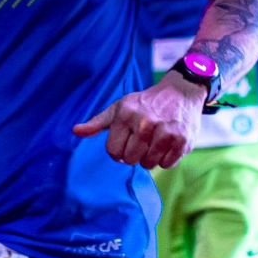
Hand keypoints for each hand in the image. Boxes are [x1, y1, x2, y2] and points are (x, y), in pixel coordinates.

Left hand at [73, 75, 202, 169]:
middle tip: (142, 141)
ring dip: (150, 158)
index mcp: (125, 115)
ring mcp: (165, 131)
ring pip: (148, 164)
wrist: (180, 93)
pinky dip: (166, 159)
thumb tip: (75, 131)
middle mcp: (144, 123)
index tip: (125, 143)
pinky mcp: (183, 140)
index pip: (113, 151)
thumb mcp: (118, 109)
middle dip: (134, 154)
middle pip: (130, 159)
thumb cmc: (144, 104)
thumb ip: (97, 123)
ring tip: (155, 142)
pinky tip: (168, 144)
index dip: (118, 152)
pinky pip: (167, 164)